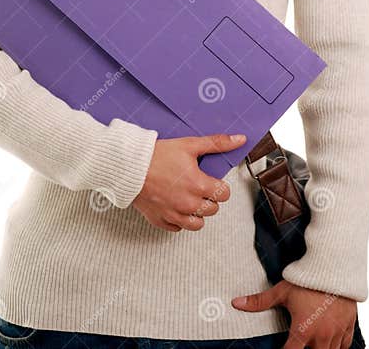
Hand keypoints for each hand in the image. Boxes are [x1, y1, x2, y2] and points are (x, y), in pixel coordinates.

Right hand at [131, 132, 246, 231]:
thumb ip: (217, 143)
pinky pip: (178, 228)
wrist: (129, 165)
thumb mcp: (189, 144)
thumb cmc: (157, 154)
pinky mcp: (161, 220)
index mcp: (199, 185)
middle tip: (197, 186)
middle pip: (212, 209)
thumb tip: (239, 140)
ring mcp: (174, 214)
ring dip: (196, 212)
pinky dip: (179, 220)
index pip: (224, 194)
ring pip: (198, 224)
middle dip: (208, 198)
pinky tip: (174, 205)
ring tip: (188, 198)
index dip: (219, 186)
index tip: (210, 181)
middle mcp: (189, 204)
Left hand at [231, 279, 356, 348]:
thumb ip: (259, 301)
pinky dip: (337, 345)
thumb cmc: (307, 279)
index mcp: (303, 330)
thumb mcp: (282, 291)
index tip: (281, 348)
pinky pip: (345, 345)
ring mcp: (337, 333)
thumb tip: (236, 303)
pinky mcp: (349, 325)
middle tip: (299, 342)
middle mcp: (321, 336)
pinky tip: (330, 340)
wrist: (335, 266)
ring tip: (312, 342)